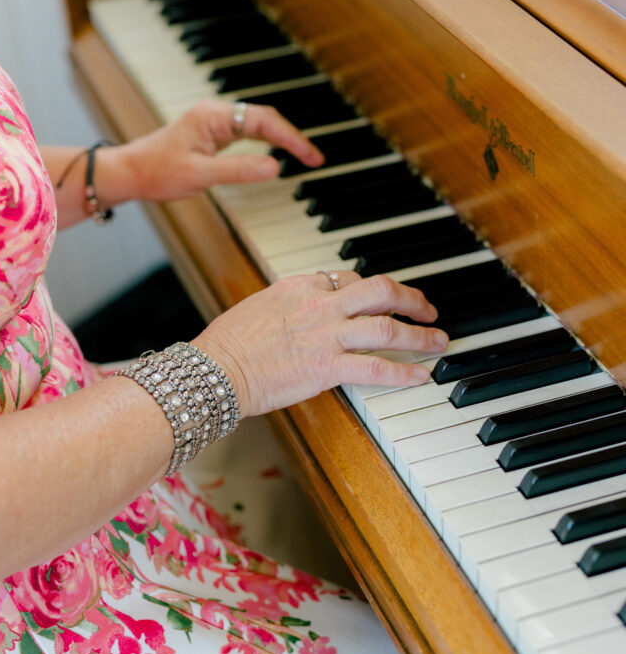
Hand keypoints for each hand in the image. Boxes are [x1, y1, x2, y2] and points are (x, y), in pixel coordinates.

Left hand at [117, 98, 322, 201]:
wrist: (129, 173)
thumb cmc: (156, 172)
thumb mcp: (200, 175)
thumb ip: (239, 170)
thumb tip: (275, 167)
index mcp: (212, 116)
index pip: (263, 121)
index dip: (291, 138)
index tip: (310, 156)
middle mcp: (214, 114)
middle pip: (264, 119)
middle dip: (292, 137)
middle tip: (314, 159)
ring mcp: (213, 123)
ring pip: (256, 124)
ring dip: (281, 138)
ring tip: (303, 156)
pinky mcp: (210, 134)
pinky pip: (245, 132)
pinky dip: (265, 142)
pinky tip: (277, 152)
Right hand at [193, 270, 448, 418]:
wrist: (214, 368)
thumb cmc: (227, 344)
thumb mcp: (258, 307)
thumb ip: (288, 305)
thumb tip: (303, 312)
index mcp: (300, 286)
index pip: (348, 278)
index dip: (371, 290)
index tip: (381, 300)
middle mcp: (319, 304)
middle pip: (380, 290)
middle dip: (410, 298)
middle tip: (427, 308)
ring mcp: (326, 335)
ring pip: (387, 328)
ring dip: (420, 335)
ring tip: (438, 341)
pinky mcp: (327, 367)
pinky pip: (376, 368)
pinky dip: (404, 372)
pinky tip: (421, 375)